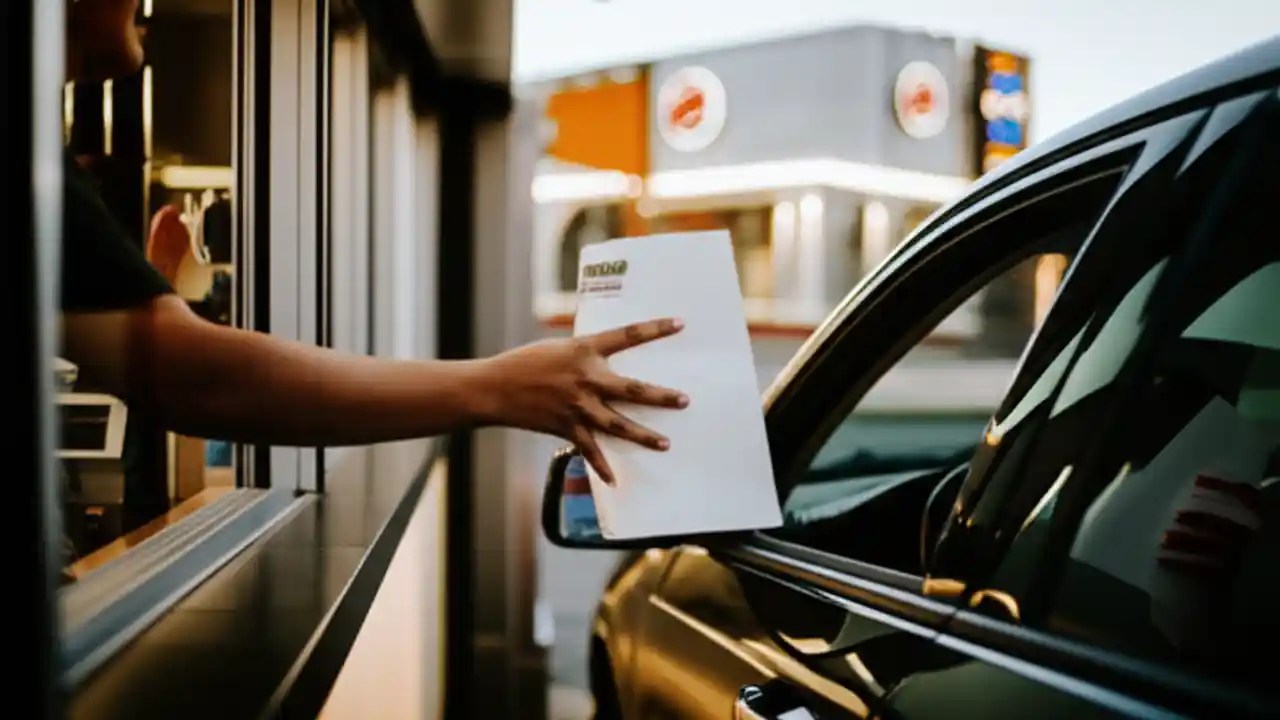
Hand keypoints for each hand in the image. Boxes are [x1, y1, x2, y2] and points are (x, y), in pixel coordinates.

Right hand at [483, 318, 688, 483]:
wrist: (495, 388)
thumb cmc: (524, 363)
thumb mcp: (557, 347)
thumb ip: (585, 350)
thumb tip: (606, 347)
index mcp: (584, 350)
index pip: (627, 336)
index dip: (655, 329)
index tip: (679, 324)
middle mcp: (586, 379)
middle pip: (632, 389)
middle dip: (660, 396)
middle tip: (684, 400)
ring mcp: (578, 406)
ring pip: (618, 424)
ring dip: (643, 436)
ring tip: (665, 443)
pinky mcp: (566, 427)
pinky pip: (590, 450)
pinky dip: (602, 467)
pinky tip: (616, 481)